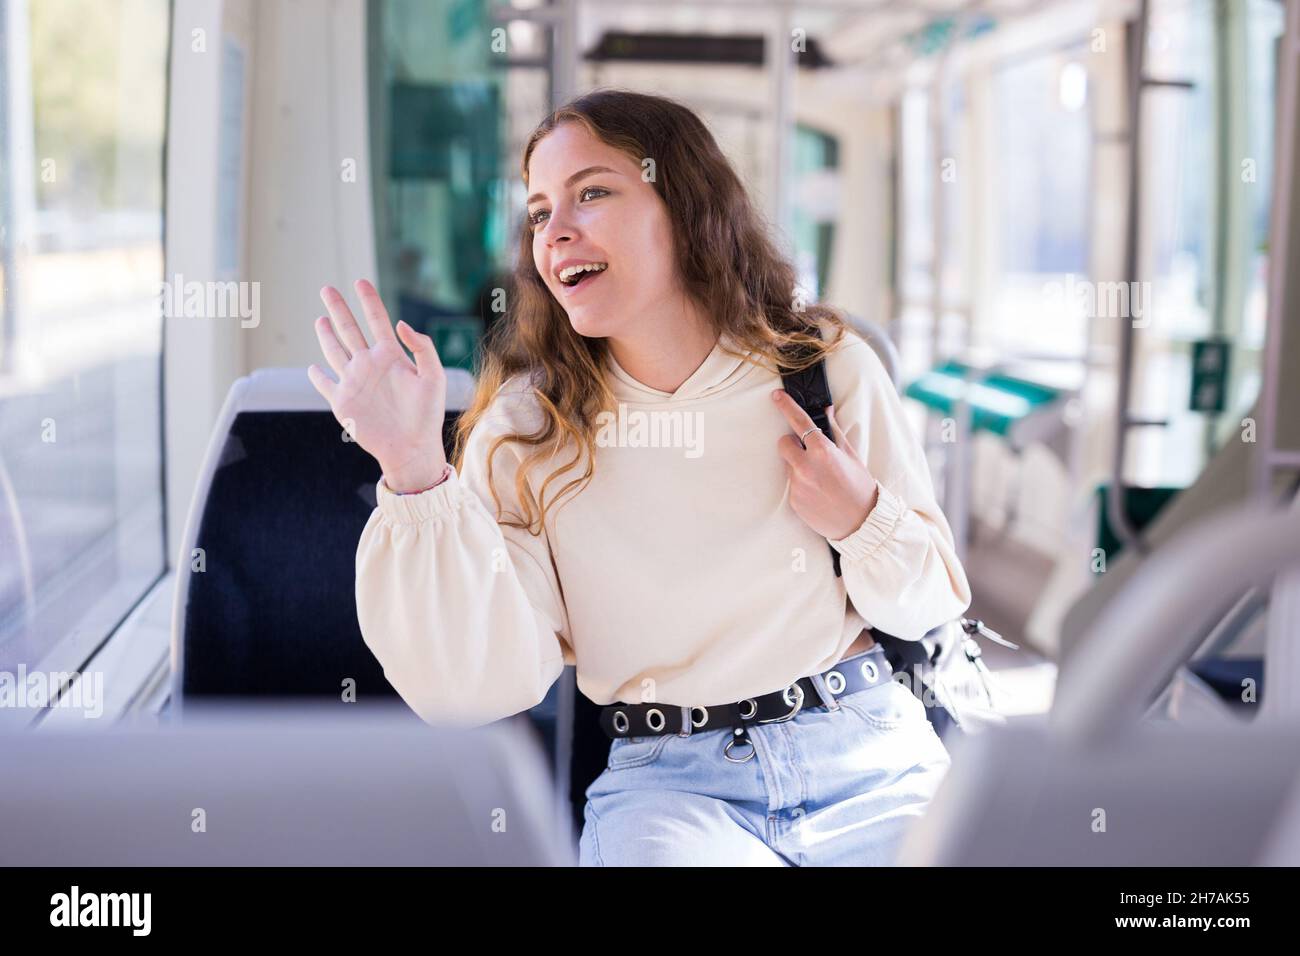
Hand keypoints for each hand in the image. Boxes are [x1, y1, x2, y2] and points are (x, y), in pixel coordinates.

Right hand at [308, 280, 447, 492]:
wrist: (411, 447)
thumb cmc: (427, 414)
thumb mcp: (434, 377)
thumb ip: (422, 348)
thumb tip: (400, 324)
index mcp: (391, 357)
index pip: (377, 321)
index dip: (369, 301)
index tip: (360, 282)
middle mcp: (370, 366)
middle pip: (349, 330)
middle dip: (338, 309)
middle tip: (326, 288)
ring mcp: (354, 383)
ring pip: (335, 352)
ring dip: (326, 335)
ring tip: (320, 319)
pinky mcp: (343, 403)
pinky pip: (326, 385)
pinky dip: (318, 376)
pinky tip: (314, 369)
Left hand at [773, 389, 879, 540]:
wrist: (860, 523)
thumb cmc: (860, 487)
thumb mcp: (851, 455)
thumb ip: (834, 432)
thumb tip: (826, 410)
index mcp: (822, 451)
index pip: (799, 421)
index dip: (786, 406)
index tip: (776, 396)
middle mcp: (806, 466)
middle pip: (784, 443)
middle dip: (793, 444)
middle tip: (809, 452)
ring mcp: (797, 484)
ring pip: (788, 464)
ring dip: (799, 465)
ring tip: (820, 478)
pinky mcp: (793, 500)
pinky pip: (791, 484)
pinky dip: (801, 484)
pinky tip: (818, 492)